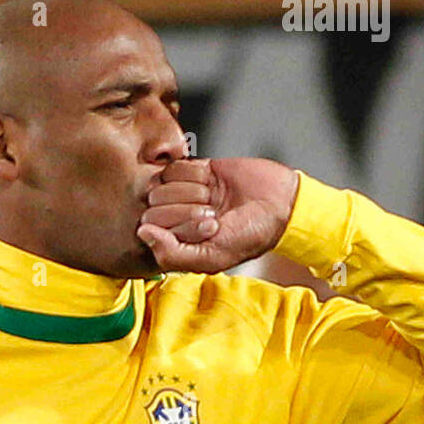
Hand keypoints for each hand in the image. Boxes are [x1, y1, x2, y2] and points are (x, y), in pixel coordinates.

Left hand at [137, 157, 299, 273]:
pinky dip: (194, 172)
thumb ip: (173, 254)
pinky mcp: (193, 171)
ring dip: (191, 190)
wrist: (280, 203)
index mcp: (175, 244)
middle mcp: (174, 219)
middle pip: (154, 205)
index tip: (210, 228)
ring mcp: (182, 194)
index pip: (152, 228)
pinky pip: (175, 166)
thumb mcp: (213, 257)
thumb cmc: (251, 235)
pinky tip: (211, 181)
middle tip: (213, 213)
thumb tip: (143, 233)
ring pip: (162, 183)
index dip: (180, 226)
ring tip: (213, 198)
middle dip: (186, 208)